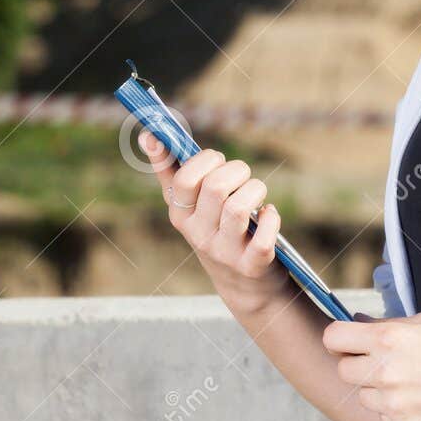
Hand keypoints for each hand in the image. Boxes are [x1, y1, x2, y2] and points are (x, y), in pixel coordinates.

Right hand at [139, 131, 291, 313]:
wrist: (243, 284)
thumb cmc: (217, 229)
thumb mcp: (191, 205)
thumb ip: (170, 170)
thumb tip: (149, 135)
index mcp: (180, 215)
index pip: (184, 179)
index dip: (205, 160)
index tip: (215, 159)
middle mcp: (199, 235)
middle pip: (216, 188)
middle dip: (237, 170)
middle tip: (241, 176)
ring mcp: (225, 253)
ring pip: (239, 208)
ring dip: (255, 190)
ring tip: (256, 193)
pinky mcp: (252, 266)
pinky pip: (264, 236)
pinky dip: (272, 217)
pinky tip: (268, 213)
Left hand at [322, 311, 420, 420]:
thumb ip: (389, 323)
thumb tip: (358, 323)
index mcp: (390, 339)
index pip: (334, 338)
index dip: (339, 340)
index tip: (347, 343)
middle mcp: (386, 372)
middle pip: (344, 371)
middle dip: (360, 366)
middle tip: (385, 365)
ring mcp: (393, 404)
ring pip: (365, 397)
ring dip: (379, 391)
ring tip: (412, 384)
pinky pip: (384, 418)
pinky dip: (396, 412)